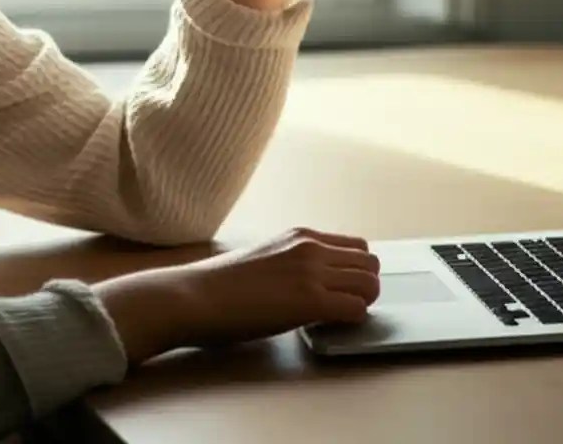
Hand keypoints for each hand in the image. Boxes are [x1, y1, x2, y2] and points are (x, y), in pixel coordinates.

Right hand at [96, 228, 379, 363]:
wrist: (192, 296)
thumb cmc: (217, 285)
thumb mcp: (265, 258)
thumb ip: (293, 263)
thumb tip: (311, 281)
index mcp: (301, 235)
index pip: (356, 246)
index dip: (354, 271)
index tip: (342, 288)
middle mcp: (311, 247)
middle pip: (370, 262)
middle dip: (365, 286)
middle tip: (345, 306)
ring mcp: (312, 273)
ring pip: (370, 284)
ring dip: (362, 302)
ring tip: (339, 317)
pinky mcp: (309, 301)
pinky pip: (356, 308)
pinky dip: (352, 320)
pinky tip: (332, 327)